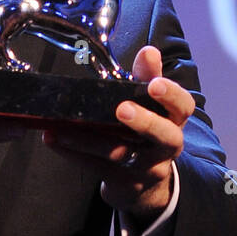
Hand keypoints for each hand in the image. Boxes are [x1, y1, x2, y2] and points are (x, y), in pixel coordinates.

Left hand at [41, 45, 194, 224]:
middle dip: (144, 122)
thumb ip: (147, 78)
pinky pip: (96, 168)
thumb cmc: (145, 133)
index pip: (183, 107)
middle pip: (164, 136)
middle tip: (122, 109)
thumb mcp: (150, 106)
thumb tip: (149, 51)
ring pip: (120, 153)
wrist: (144, 183)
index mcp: (174, 121)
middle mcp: (166, 147)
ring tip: (62, 125)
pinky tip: (53, 138)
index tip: (154, 84)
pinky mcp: (124, 184)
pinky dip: (72, 153)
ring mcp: (147, 169)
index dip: (172, 95)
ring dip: (87, 139)